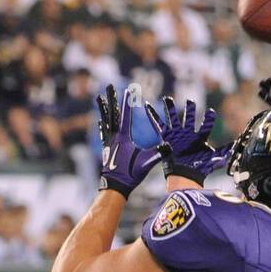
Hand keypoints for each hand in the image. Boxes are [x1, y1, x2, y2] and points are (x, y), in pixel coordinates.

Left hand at [97, 84, 159, 198]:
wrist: (115, 186)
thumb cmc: (130, 174)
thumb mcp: (146, 163)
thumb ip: (158, 154)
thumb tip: (170, 147)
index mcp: (124, 137)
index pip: (126, 116)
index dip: (128, 102)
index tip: (129, 90)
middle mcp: (114, 136)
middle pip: (113, 113)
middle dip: (112, 99)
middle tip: (110, 86)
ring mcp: (109, 142)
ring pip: (106, 120)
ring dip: (104, 108)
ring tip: (100, 97)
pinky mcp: (106, 148)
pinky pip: (104, 131)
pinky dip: (103, 123)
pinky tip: (101, 119)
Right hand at [143, 97, 230, 184]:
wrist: (185, 175)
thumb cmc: (199, 169)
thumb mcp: (213, 160)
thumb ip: (223, 153)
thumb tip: (235, 146)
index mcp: (198, 139)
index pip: (205, 126)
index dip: (208, 119)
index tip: (211, 112)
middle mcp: (187, 136)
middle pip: (188, 119)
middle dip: (189, 110)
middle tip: (190, 101)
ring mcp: (176, 136)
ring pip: (173, 119)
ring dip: (170, 109)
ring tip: (167, 99)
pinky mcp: (166, 138)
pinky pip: (158, 124)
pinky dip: (152, 115)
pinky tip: (148, 106)